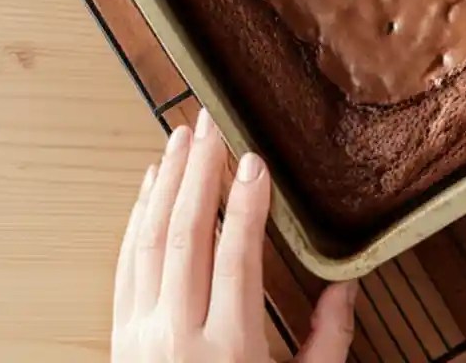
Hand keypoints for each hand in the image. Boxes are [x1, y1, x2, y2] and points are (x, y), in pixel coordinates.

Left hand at [112, 109, 356, 361]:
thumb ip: (327, 343)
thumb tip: (345, 289)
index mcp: (228, 352)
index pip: (234, 260)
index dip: (244, 207)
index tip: (253, 162)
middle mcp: (177, 339)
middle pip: (184, 239)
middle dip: (198, 175)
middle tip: (209, 125)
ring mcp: (141, 336)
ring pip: (147, 245)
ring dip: (164, 186)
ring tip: (178, 140)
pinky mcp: (120, 339)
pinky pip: (124, 267)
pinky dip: (136, 221)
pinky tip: (149, 191)